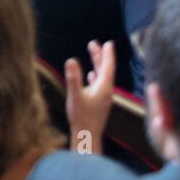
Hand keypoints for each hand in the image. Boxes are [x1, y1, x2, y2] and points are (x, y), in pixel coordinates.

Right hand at [65, 40, 115, 154]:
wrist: (87, 136)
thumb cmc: (81, 117)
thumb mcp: (75, 96)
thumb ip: (73, 78)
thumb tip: (71, 60)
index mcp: (103, 88)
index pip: (107, 67)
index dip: (107, 54)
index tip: (108, 43)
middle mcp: (106, 91)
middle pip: (105, 70)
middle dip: (100, 56)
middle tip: (95, 43)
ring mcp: (103, 97)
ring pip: (102, 76)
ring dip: (97, 64)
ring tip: (93, 54)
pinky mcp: (99, 103)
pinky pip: (99, 85)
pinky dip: (95, 76)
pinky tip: (91, 75)